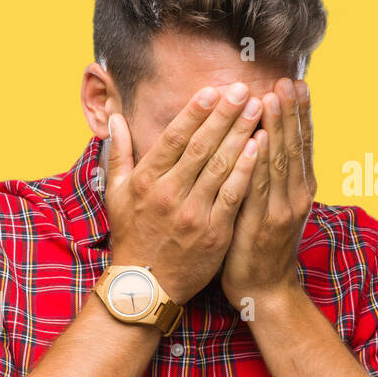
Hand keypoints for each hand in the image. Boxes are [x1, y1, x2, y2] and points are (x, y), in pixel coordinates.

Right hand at [104, 83, 262, 304]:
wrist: (145, 287)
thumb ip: (119, 154)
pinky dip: (247, 169)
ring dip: (241, 134)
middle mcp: (168, 196)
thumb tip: (116, 119)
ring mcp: (192, 215)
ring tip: (258, 108)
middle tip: (243, 88)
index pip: (173, 140)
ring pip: (221, 167)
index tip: (212, 91)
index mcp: (145, 183)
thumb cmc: (131, 236)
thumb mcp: (116, 195)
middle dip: (224, 115)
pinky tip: (261, 147)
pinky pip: (233, 195)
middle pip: (201, 148)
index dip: (194, 113)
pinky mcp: (214, 233)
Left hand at [221, 78, 316, 311]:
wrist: (264, 291)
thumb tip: (263, 142)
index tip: (295, 81)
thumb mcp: (273, 208)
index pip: (301, 142)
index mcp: (299, 189)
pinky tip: (260, 139)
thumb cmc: (261, 248)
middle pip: (295, 144)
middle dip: (291, 110)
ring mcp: (282, 210)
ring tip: (273, 95)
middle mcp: (296, 195)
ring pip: (281, 160)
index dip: (300, 112)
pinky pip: (260, 186)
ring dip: (278, 126)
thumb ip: (271, 178)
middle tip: (287, 78)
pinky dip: (261, 161)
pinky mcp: (263, 224)